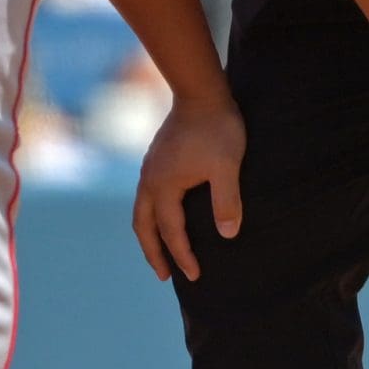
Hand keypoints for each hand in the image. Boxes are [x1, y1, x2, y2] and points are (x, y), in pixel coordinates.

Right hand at [133, 93, 246, 280]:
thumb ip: (226, 201)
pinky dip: (151, 216)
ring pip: (141, 211)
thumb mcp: (227, 167)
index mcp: (164, 187)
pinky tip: (163, 216)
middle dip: (153, 253)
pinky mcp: (155, 160)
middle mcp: (150, 181)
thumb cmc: (216, 128)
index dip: (182, 256)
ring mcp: (149, 169)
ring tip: (160, 252)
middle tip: (165, 276)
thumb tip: (227, 235)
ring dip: (149, 235)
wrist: (200, 92)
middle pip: (143, 227)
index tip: (194, 276)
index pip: (171, 232)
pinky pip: (147, 197)